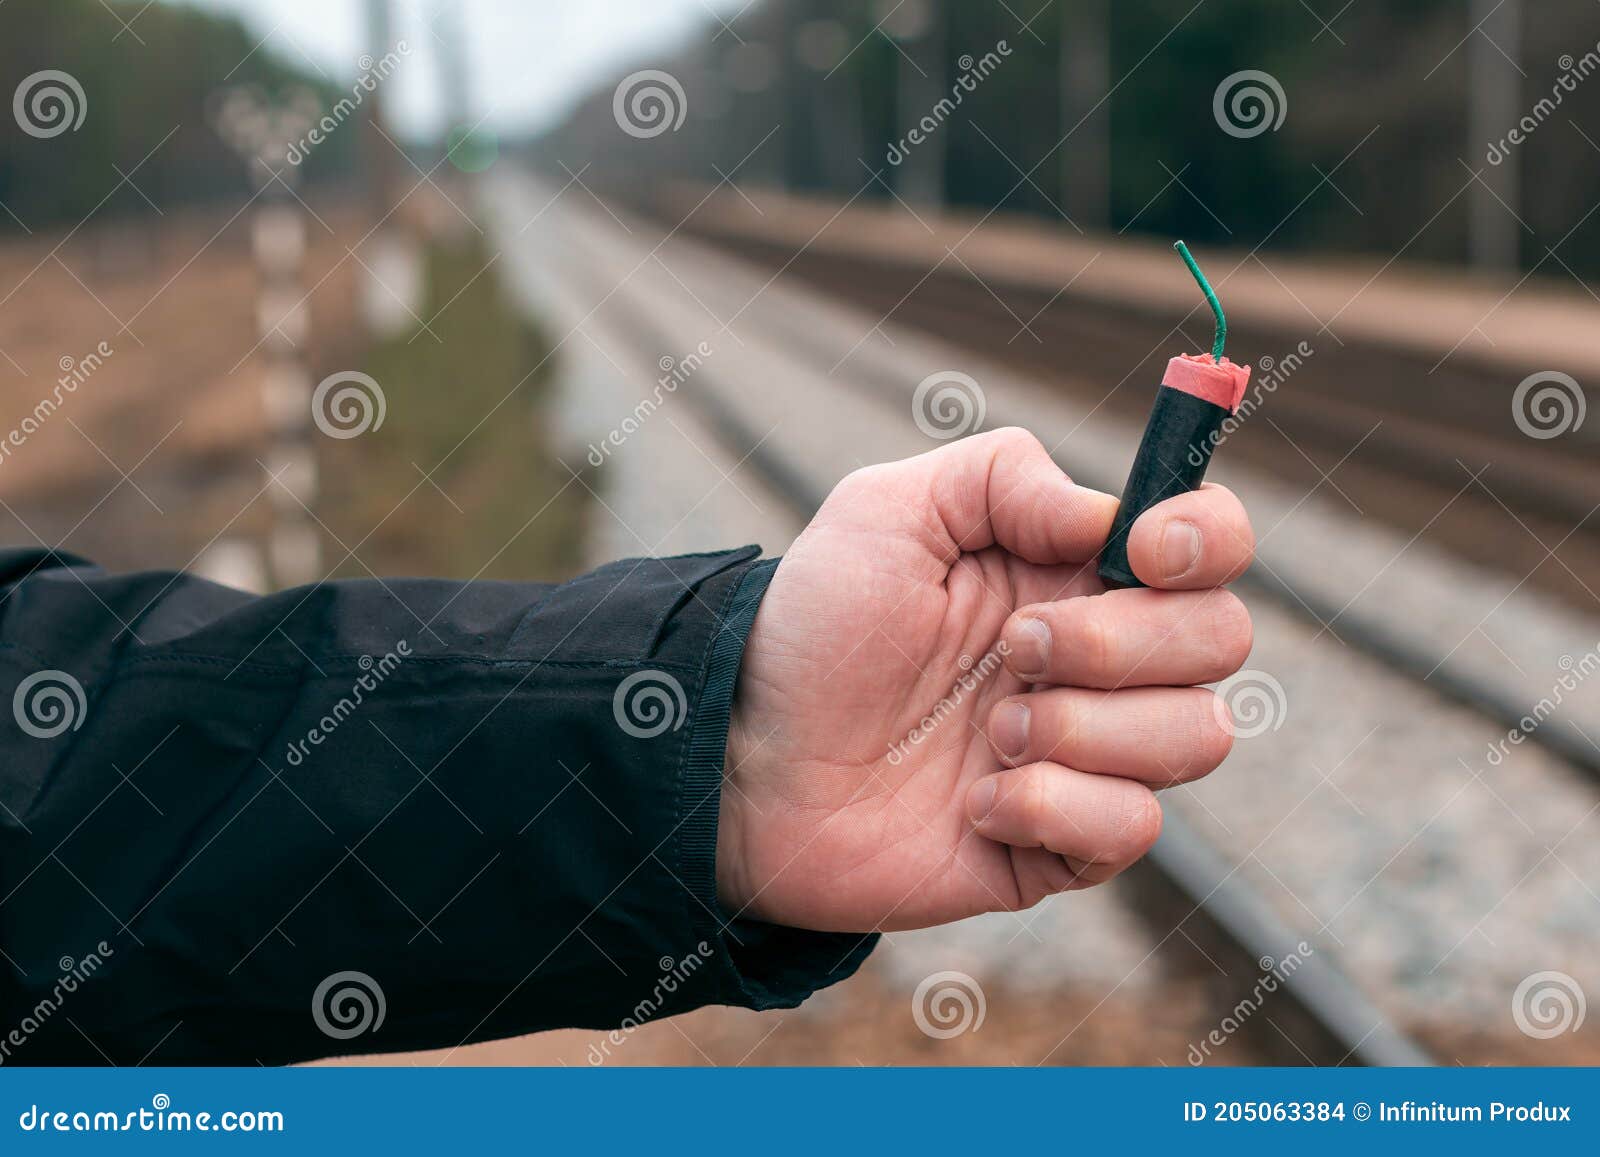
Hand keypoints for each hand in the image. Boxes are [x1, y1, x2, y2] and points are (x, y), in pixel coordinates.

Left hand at [718, 428, 1254, 932]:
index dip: (1207, 539)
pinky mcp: (1064, 844)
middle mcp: (1101, 659)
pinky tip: (974, 804)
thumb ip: (1002, 476)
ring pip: (1197, 737)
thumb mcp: (888, 511)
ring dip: (1085, 729)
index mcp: (1072, 571)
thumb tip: (1110, 517)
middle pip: (1221, 638)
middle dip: (1119, 642)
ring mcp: (1090, 754)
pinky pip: (1131, 829)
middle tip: (1013, 648)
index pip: (1209, 544)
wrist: (746, 760)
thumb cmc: (815, 629)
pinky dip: (1053, 809)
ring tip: (988, 732)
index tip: (1139, 553)